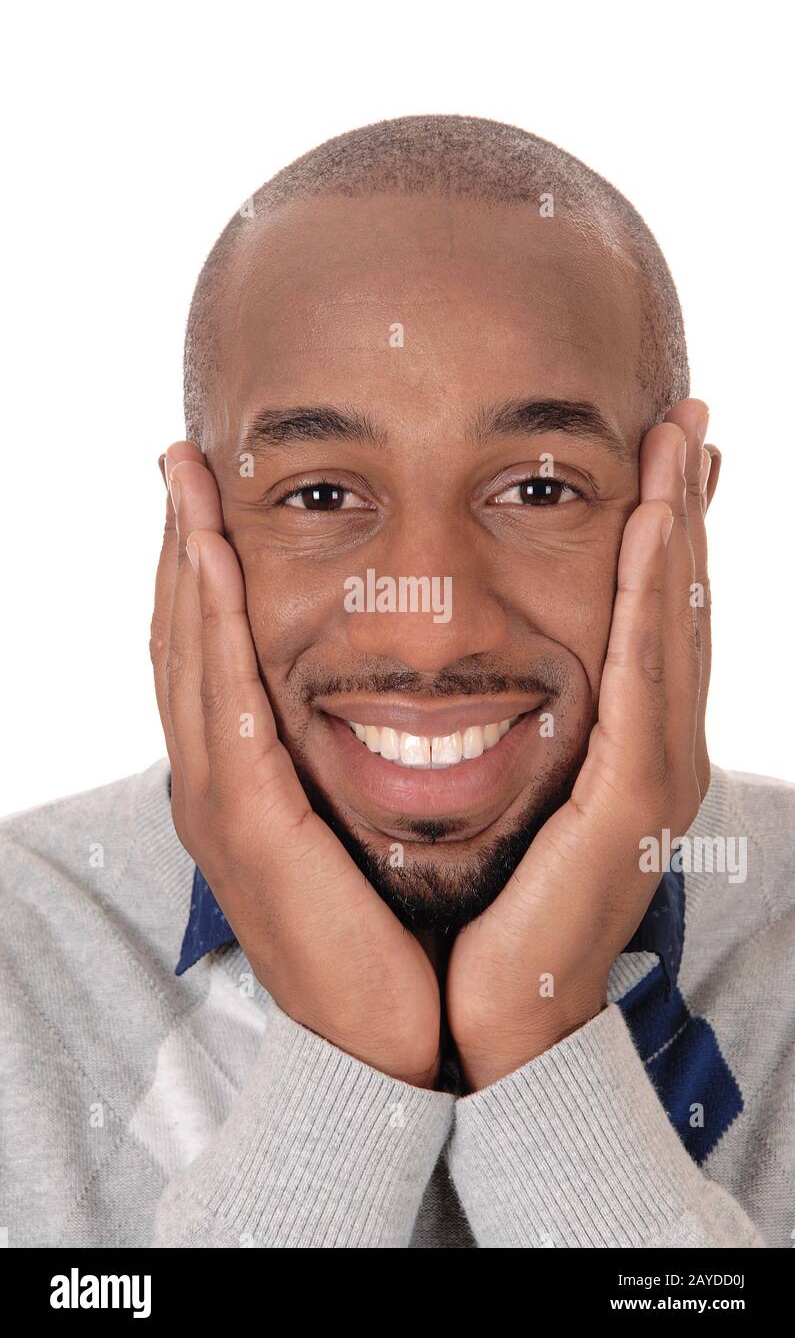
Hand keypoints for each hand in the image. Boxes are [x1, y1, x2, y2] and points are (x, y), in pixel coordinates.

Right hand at [150, 442, 440, 1087]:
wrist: (389, 1038)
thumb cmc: (383, 933)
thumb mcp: (355, 828)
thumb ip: (343, 764)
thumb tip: (372, 705)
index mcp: (239, 783)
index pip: (208, 655)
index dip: (198, 573)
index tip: (207, 498)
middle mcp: (211, 784)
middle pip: (182, 639)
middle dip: (178, 545)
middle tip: (179, 461)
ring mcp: (218, 804)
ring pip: (187, 655)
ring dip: (184, 560)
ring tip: (185, 482)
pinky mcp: (247, 824)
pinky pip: (222, 701)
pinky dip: (210, 623)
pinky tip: (209, 557)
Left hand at [445, 400, 719, 1090]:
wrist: (504, 1017)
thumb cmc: (502, 912)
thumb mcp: (523, 801)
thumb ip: (530, 734)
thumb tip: (499, 677)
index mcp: (633, 753)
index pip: (653, 623)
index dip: (665, 539)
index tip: (663, 462)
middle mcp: (662, 754)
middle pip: (677, 608)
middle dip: (685, 510)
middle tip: (689, 421)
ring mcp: (657, 776)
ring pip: (673, 624)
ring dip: (679, 526)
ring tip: (680, 442)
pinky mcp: (632, 800)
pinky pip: (644, 675)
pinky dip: (651, 595)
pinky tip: (653, 525)